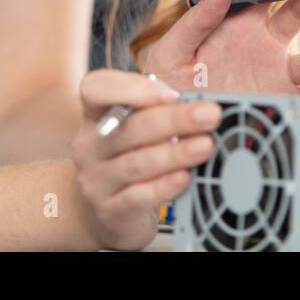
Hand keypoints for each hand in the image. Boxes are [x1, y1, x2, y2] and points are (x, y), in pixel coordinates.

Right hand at [71, 69, 220, 251]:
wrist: (115, 211)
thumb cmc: (134, 158)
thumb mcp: (140, 130)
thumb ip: (159, 111)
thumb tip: (197, 104)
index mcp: (95, 114)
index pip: (96, 88)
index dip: (131, 88)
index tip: (172, 95)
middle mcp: (90, 145)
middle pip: (130, 127)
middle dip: (174, 120)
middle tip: (209, 116)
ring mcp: (95, 180)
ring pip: (137, 163)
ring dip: (175, 153)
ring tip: (205, 146)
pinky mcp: (109, 210)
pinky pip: (138, 197)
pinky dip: (163, 186)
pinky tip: (184, 178)